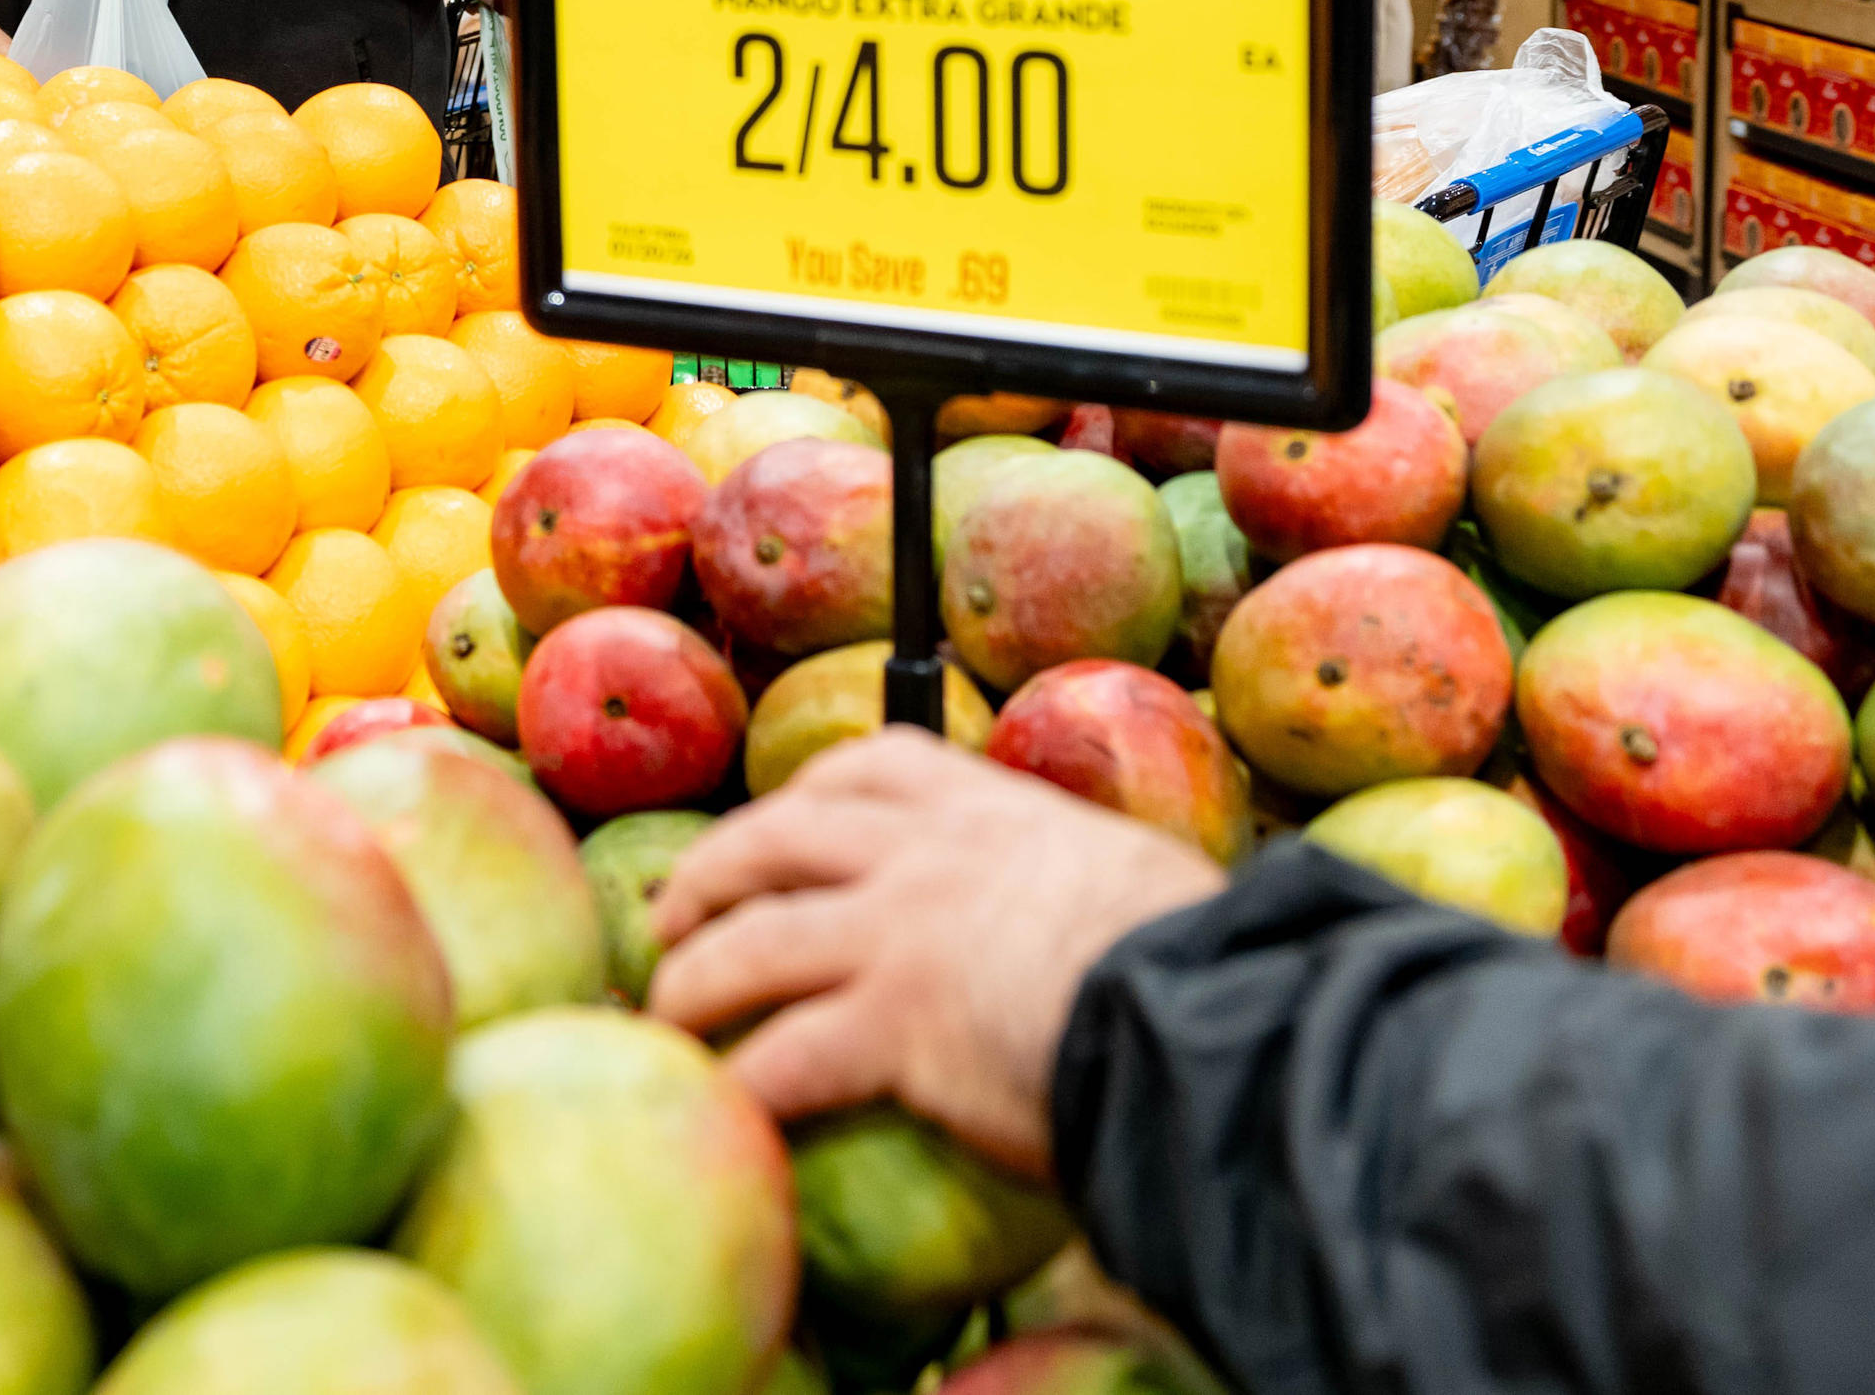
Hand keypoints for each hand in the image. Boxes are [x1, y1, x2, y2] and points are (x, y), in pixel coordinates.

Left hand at [647, 731, 1224, 1179]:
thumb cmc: (1207, 966)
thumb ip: (1089, 890)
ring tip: (665, 1013)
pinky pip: (784, 1057)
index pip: (879, 769)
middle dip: (712, 871)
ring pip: (752, 941)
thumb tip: (1110, 922)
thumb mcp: (1140, 885)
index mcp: (996, 813)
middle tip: (675, 913)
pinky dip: (742, 1084)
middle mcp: (930, 856)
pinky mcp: (890, 1025)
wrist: (1209, 1016)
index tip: (779, 817)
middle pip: (777, 836)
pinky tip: (725, 1107)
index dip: (811, 793)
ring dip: (695, 978)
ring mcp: (899, 933)